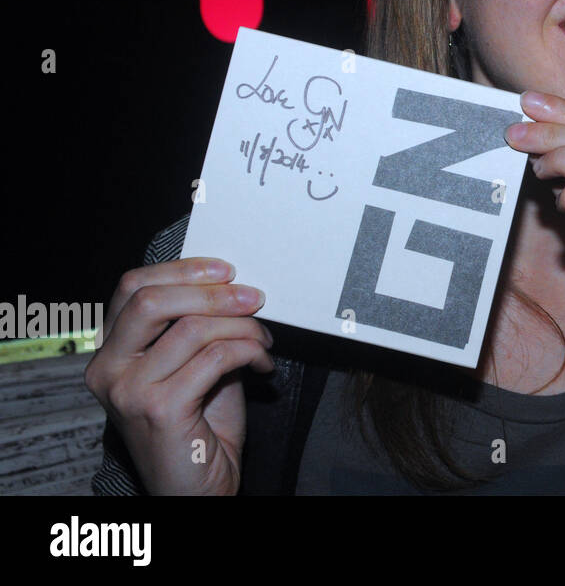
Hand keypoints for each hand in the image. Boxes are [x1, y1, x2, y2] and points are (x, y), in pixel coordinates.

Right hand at [83, 258, 273, 494]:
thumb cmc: (198, 424)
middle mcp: (108, 369)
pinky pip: (216, 358)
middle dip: (213, 292)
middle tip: (254, 297)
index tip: (226, 269)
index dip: (182, 270)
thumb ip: (197, 325)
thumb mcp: (192, 364)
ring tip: (264, 341)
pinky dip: (249, 352)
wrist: (197, 486)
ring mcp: (129, 390)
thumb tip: (234, 285)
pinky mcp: (160, 410)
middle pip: (152, 300)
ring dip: (243, 327)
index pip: (133, 287)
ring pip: (193, 328)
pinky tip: (262, 364)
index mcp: (110, 350)